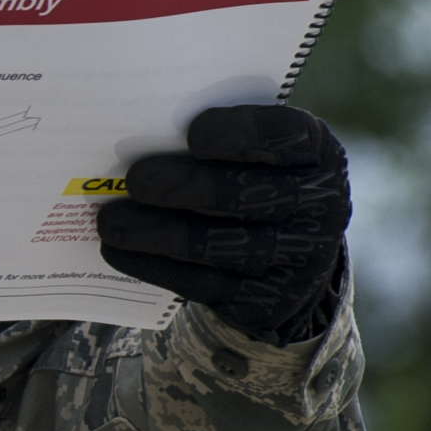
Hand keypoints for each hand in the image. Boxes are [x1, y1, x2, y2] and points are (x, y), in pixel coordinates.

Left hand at [98, 104, 349, 341]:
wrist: (289, 255)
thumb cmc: (256, 179)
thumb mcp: (256, 151)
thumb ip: (219, 138)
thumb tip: (141, 130)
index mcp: (318, 154)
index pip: (290, 136)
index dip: (243, 134)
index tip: (194, 133)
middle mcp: (319, 207)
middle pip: (250, 195)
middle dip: (186, 187)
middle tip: (135, 180)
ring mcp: (297, 259)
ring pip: (221, 246)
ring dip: (158, 233)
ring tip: (111, 221)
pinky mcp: (266, 301)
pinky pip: (204, 284)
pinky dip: (155, 266)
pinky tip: (119, 251)